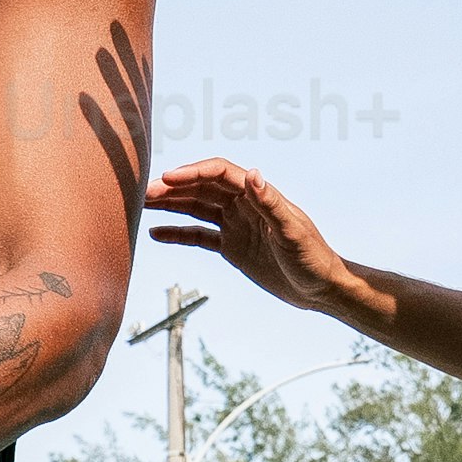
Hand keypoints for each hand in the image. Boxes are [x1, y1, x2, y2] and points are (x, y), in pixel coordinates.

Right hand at [144, 158, 359, 317]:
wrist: (320, 288)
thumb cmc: (313, 258)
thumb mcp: (292, 232)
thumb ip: (271, 204)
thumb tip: (253, 175)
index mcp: (257, 195)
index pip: (219, 174)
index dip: (192, 172)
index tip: (166, 178)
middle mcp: (243, 205)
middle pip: (201, 188)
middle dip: (172, 188)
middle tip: (141, 192)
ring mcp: (235, 225)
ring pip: (195, 209)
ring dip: (169, 206)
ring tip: (140, 205)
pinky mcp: (232, 246)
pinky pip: (199, 235)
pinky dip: (177, 233)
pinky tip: (155, 233)